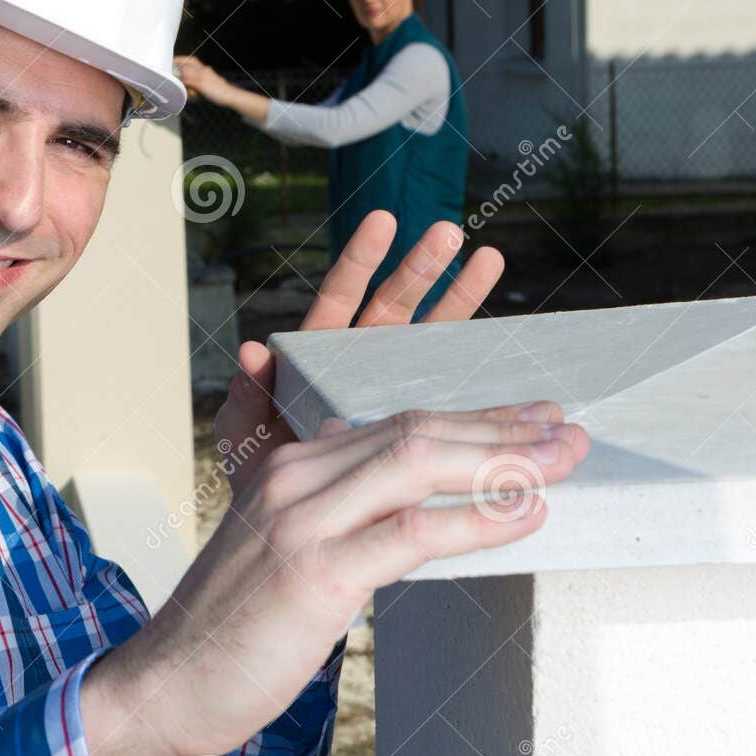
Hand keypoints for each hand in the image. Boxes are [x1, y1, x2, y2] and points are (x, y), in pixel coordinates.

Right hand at [83, 400, 588, 755]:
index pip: (395, 424)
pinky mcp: (315, 573)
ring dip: (503, 461)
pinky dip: (477, 519)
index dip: (471, 419)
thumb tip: (366, 463)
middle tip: (567, 433)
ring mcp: (301, 522)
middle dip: (501, 429)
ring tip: (563, 464)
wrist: (165, 682)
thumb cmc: (225, 623)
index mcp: (285, 465)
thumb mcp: (268, 541)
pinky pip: (413, 532)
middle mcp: (293, 478)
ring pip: (418, 466)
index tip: (529, 421)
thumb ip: (318, 500)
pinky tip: (524, 516)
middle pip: (415, 433)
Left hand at [173, 54, 229, 102]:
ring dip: (178, 74)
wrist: (229, 94)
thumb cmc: (221, 91)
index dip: (183, 59)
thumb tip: (193, 87)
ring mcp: (202, 76)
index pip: (193, 60)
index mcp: (206, 69)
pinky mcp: (201, 83)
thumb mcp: (211, 83)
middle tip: (170, 67)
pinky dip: (182, 82)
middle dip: (177, 64)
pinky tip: (178, 84)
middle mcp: (203, 70)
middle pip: (187, 63)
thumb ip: (201, 82)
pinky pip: (188, 80)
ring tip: (173, 78)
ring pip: (186, 71)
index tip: (175, 60)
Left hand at [214, 211, 504, 502]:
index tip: (381, 223)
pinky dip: (476, 362)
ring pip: (428, 335)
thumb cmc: (262, 477)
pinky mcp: (414, 418)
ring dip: (458, 298)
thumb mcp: (246, 438)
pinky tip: (509, 341)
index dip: (359, 262)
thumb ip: (247, 398)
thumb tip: (249, 352)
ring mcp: (389, 386)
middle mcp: (357, 363)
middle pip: (392, 306)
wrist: (290, 532)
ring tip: (489, 260)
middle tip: (447, 233)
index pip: (340, 299)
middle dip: (419, 269)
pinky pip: (450, 384)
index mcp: (316, 357)